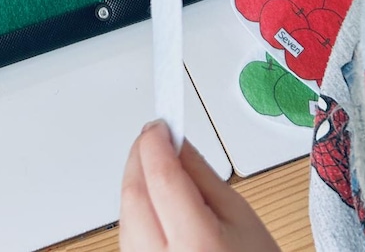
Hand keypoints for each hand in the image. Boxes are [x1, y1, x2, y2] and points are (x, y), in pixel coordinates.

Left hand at [120, 120, 280, 251]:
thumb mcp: (239, 215)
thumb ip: (202, 174)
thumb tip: (176, 141)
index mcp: (197, 244)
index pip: (162, 177)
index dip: (156, 143)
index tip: (161, 124)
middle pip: (135, 193)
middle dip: (140, 156)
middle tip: (155, 136)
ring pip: (124, 212)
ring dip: (135, 180)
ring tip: (154, 165)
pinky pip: (126, 232)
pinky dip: (134, 207)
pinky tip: (149, 196)